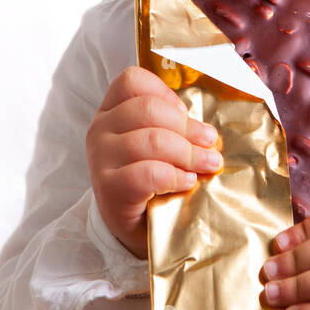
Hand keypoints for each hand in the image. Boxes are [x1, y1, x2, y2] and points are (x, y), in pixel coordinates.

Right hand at [86, 66, 222, 258]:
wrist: (133, 228)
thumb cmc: (151, 180)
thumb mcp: (158, 145)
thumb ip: (173, 126)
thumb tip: (208, 129)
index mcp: (111, 111)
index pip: (132, 81)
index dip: (166, 93)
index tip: (185, 115)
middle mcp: (100, 130)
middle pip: (147, 110)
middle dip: (187, 127)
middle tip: (210, 143)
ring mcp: (101, 160)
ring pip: (150, 140)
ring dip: (188, 153)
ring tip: (208, 164)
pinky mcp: (109, 190)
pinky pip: (147, 173)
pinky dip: (174, 175)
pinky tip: (187, 181)